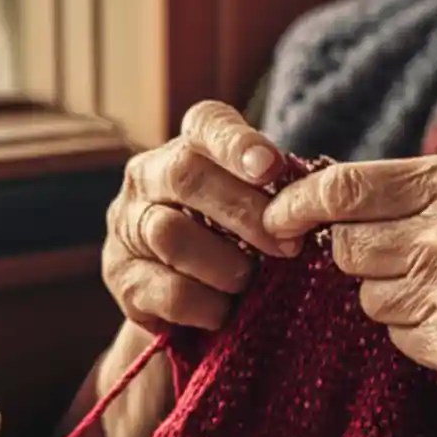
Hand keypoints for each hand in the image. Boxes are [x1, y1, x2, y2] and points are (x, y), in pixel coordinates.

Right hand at [103, 101, 296, 333]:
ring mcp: (127, 229)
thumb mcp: (255, 212)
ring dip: (224, 264)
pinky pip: (167, 291)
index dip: (237, 143)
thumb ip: (275, 197)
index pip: (205, 124)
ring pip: (170, 234)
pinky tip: (225, 312)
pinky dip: (205, 305)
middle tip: (287, 245)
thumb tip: (313, 201)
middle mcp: (146, 179)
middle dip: (244, 212)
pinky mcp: (123, 281)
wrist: (189, 311)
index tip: (271, 168)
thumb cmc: (235, 247)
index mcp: (185, 150)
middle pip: (185, 176)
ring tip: (248, 281)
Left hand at [263, 154, 436, 436]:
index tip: (274, 220)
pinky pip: (396, 337)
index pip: (342, 189)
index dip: (294, 205)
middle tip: (404, 254)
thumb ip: (402, 188)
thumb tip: (310, 194)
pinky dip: (416, 331)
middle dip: (359, 255)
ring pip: (368, 298)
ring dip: (391, 295)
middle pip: (345, 250)